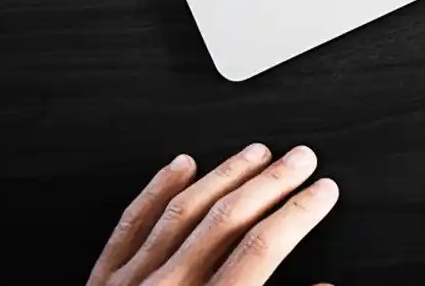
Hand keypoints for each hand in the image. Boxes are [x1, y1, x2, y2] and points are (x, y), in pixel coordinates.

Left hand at [87, 144, 338, 285]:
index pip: (263, 249)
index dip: (299, 214)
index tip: (324, 191)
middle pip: (227, 221)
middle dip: (271, 183)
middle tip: (302, 158)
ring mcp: (129, 285)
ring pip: (183, 211)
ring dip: (224, 175)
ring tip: (256, 153)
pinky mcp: (100, 284)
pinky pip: (131, 224)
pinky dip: (157, 189)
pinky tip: (181, 165)